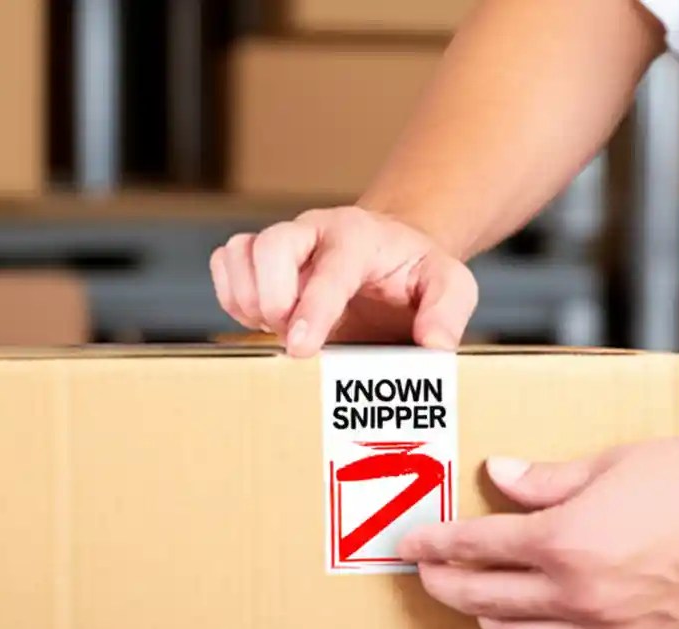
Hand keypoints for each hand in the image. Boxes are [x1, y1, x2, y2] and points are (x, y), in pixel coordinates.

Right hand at [210, 206, 477, 356]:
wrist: (393, 255)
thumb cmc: (418, 274)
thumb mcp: (453, 286)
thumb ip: (448, 311)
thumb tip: (435, 346)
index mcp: (360, 236)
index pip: (330, 268)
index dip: (312, 307)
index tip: (301, 347)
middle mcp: (314, 231)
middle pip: (269, 245)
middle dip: (269, 297)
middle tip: (287, 334)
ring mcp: (284, 241)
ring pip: (239, 252)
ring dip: (246, 298)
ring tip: (276, 327)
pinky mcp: (261, 257)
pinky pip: (225, 263)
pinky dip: (232, 295)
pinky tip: (262, 320)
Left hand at [398, 437, 678, 628]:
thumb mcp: (612, 462)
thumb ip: (547, 478)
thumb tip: (499, 474)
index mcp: (565, 538)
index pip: (477, 546)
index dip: (437, 544)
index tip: (414, 543)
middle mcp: (577, 591)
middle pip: (485, 596)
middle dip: (446, 583)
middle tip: (429, 570)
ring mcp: (606, 627)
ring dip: (485, 620)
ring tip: (477, 599)